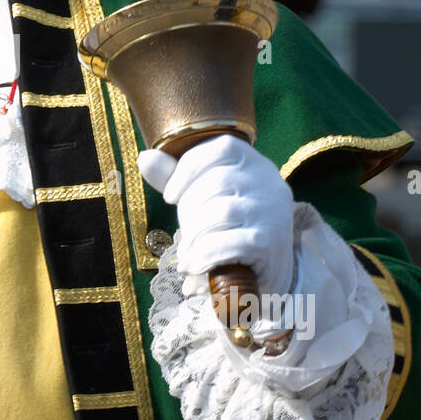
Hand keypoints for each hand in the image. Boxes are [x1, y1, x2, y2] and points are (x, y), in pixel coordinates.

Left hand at [137, 134, 294, 294]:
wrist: (269, 271)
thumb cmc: (230, 227)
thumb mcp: (205, 197)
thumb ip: (178, 178)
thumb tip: (146, 158)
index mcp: (255, 163)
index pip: (223, 148)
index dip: (189, 168)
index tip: (170, 196)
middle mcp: (270, 183)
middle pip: (217, 182)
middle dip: (189, 212)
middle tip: (183, 236)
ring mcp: (273, 213)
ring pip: (222, 212)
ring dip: (195, 237)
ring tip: (187, 254)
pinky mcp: (271, 243)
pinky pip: (231, 243)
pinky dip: (204, 255)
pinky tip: (194, 265)